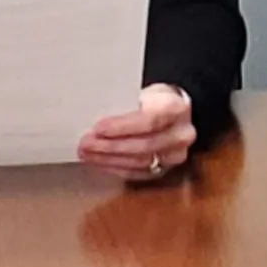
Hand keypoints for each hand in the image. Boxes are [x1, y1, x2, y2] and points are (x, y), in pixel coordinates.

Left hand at [81, 85, 195, 183]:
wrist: (174, 112)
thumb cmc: (154, 99)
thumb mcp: (143, 92)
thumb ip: (125, 104)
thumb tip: (91, 115)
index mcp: (176, 108)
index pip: (148, 121)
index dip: (121, 127)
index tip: (98, 128)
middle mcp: (181, 135)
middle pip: (143, 145)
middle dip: (110, 147)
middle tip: (85, 144)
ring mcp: (175, 155)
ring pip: (140, 163)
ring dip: (109, 160)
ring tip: (87, 154)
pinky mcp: (166, 170)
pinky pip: (138, 174)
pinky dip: (116, 169)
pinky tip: (100, 163)